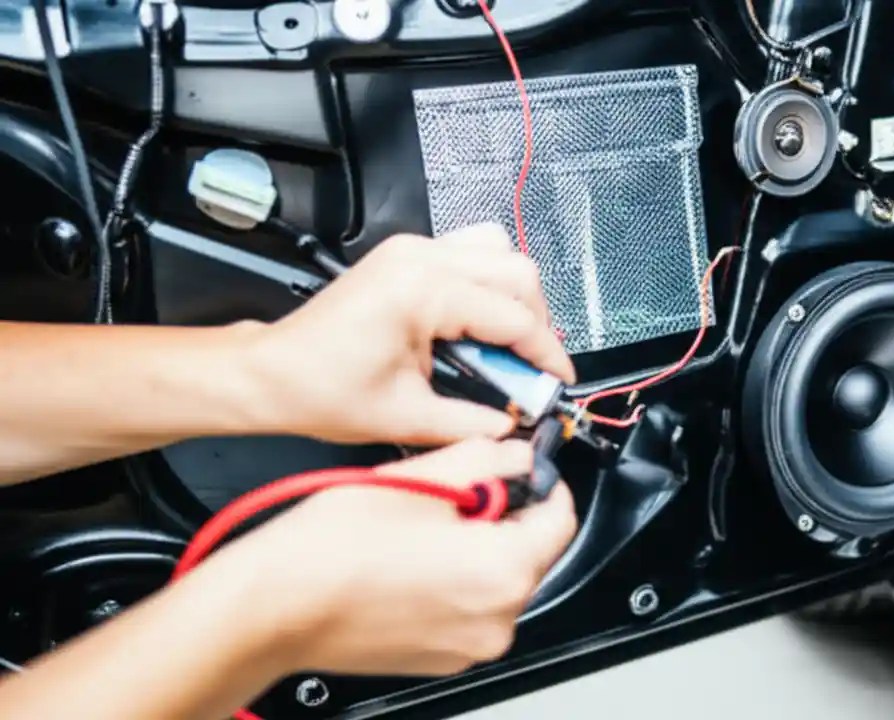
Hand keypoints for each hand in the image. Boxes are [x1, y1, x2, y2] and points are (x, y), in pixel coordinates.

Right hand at [206, 439, 575, 676]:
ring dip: (476, 550)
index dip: (546, 484)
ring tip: (422, 528)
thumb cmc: (334, 547)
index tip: (530, 469)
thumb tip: (516, 452)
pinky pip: (469, 609)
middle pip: (529, 552)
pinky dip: (454, 582)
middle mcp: (498, 618)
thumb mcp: (423, 475)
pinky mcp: (443, 658)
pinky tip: (411, 561)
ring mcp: (470, 645)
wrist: (275, 605)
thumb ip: (487, 457)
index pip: (561, 518)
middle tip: (457, 493)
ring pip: (497, 580)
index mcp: (504, 570)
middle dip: (503, 517)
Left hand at [243, 224, 573, 444]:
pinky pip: (471, 253)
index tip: (557, 381)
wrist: (272, 374)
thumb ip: (471, 421)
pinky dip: (489, 284)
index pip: (512, 316)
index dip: (545, 353)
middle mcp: (419, 259)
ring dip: (516, 297)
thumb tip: (513, 424)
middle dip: (537, 323)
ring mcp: (412, 251)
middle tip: (532, 369)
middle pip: (517, 273)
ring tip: (509, 344)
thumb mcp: (406, 418)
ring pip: (499, 253)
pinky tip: (479, 324)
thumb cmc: (319, 389)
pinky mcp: (406, 257)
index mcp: (420, 291)